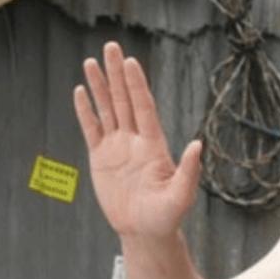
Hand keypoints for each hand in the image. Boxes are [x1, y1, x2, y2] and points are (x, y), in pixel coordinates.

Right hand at [73, 42, 201, 239]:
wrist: (145, 232)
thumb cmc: (167, 216)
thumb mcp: (181, 196)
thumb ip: (189, 171)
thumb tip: (198, 145)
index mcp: (154, 145)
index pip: (143, 108)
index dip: (136, 85)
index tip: (131, 62)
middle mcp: (135, 141)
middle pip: (124, 101)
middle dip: (117, 74)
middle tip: (111, 46)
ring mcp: (117, 148)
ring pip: (107, 110)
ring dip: (99, 86)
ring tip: (91, 61)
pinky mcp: (101, 158)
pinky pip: (91, 129)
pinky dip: (85, 111)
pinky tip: (81, 91)